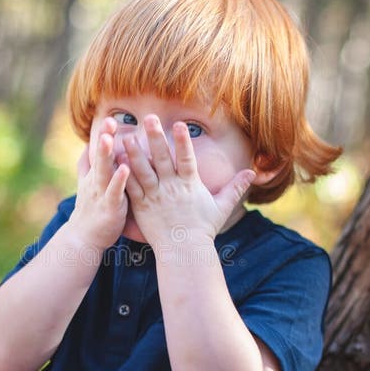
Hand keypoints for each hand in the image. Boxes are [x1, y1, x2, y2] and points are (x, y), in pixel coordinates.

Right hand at [69, 117, 129, 250]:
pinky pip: (114, 192)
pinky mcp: (109, 207)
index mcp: (95, 175)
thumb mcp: (87, 184)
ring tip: (110, 138)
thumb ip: (87, 165)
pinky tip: (125, 168)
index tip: (110, 117)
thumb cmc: (91, 210)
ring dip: (106, 154)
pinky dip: (118, 180)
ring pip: (103, 171)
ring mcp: (101, 193)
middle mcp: (96, 181)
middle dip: (104, 138)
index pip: (98, 151)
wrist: (84, 239)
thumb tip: (88, 145)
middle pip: (99, 156)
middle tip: (109, 121)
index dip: (103, 135)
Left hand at [120, 115, 254, 247]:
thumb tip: (252, 173)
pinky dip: (124, 175)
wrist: (183, 251)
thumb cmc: (203, 229)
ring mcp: (154, 197)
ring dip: (134, 153)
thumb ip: (235, 188)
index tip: (179, 124)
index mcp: (190, 186)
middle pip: (162, 159)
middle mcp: (171, 189)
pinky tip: (117, 161)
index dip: (183, 141)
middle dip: (156, 137)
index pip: (187, 159)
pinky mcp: (141, 206)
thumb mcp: (222, 207)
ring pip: (142, 171)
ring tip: (127, 136)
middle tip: (149, 118)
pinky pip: (131, 188)